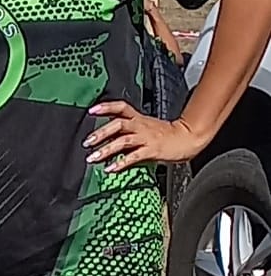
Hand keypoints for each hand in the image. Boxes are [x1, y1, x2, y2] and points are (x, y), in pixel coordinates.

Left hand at [85, 101, 202, 172]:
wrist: (188, 138)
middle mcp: (140, 126)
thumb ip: (126, 132)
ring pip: (123, 140)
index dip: (106, 107)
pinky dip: (121, 163)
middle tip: (87, 142)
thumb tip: (105, 139)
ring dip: (107, 149)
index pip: (121, 107)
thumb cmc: (165, 134)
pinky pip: (134, 156)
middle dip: (101, 133)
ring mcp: (146, 138)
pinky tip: (111, 169)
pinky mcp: (152, 150)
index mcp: (138, 118)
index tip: (91, 110)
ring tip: (93, 157)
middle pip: (118, 124)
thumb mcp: (144, 128)